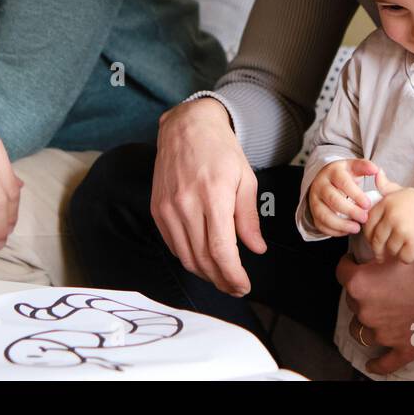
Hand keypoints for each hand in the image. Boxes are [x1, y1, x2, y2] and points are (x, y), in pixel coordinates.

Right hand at [152, 97, 265, 296]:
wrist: (186, 127)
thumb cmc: (220, 149)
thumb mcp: (245, 178)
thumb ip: (248, 217)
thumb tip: (256, 249)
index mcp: (213, 195)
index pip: (220, 250)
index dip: (232, 275)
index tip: (243, 286)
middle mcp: (186, 204)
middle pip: (202, 259)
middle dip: (221, 280)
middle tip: (236, 287)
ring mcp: (167, 208)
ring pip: (185, 256)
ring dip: (204, 273)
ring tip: (221, 278)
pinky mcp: (157, 209)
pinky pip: (172, 244)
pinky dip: (188, 257)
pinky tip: (202, 259)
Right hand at [307, 158, 379, 235]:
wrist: (326, 181)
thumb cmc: (344, 176)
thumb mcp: (354, 167)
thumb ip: (365, 167)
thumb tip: (376, 170)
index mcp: (333, 172)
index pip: (343, 182)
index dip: (356, 195)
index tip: (368, 204)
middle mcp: (321, 185)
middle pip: (333, 199)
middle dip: (350, 211)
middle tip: (364, 218)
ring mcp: (314, 199)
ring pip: (323, 214)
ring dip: (341, 224)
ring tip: (356, 228)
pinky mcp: (313, 212)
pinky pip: (320, 224)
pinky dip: (334, 231)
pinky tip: (347, 231)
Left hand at [338, 245, 413, 375]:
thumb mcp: (403, 250)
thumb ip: (382, 252)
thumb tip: (376, 248)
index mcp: (362, 283)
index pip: (342, 272)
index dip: (350, 265)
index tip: (357, 263)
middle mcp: (368, 309)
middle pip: (352, 301)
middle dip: (363, 293)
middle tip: (380, 284)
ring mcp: (384, 333)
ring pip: (362, 331)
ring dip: (368, 323)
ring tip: (380, 315)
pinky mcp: (404, 348)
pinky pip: (384, 362)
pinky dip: (377, 363)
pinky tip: (372, 363)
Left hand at [362, 169, 413, 263]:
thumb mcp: (403, 191)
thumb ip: (386, 186)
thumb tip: (377, 172)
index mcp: (386, 203)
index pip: (368, 224)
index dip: (369, 235)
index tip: (373, 241)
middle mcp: (392, 216)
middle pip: (377, 240)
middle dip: (378, 250)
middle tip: (382, 255)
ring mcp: (402, 230)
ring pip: (390, 250)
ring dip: (396, 253)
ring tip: (403, 246)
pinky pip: (404, 258)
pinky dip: (407, 258)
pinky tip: (413, 251)